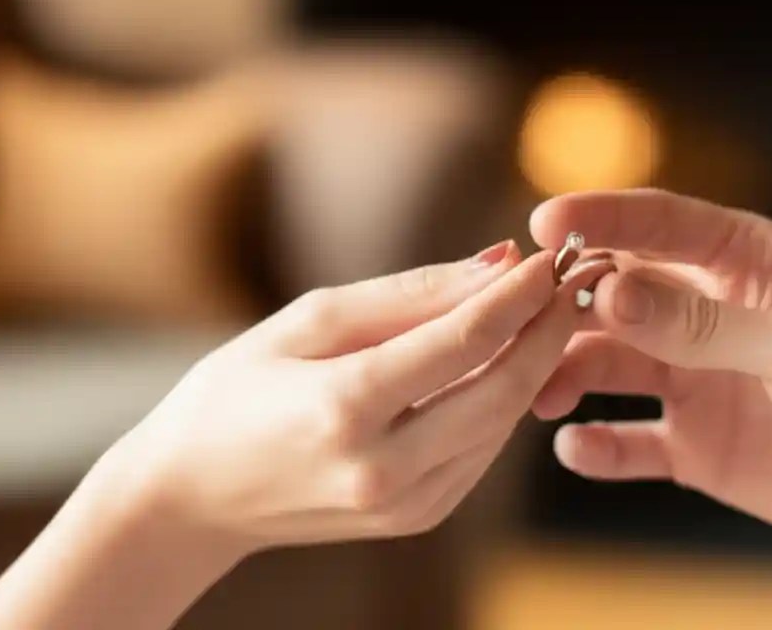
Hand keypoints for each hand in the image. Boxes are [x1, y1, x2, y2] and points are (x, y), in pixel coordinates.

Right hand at [107, 241, 612, 553]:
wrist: (192, 497)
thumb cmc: (236, 391)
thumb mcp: (309, 321)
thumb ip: (409, 293)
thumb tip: (500, 260)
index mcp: (344, 409)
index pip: (464, 340)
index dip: (520, 292)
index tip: (555, 252)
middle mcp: (383, 468)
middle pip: (504, 387)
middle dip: (550, 327)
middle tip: (579, 275)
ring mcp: (405, 505)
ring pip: (504, 421)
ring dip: (538, 361)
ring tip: (555, 305)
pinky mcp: (418, 519)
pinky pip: (483, 449)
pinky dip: (504, 400)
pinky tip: (511, 356)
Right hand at [529, 190, 771, 557]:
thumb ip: (708, 325)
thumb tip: (611, 296)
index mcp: (747, 262)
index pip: (661, 225)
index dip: (602, 218)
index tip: (545, 221)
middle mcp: (711, 314)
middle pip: (619, 292)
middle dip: (569, 301)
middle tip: (524, 319)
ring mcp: (699, 378)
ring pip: (610, 363)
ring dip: (568, 372)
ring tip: (541, 393)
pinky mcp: (696, 444)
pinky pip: (630, 440)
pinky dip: (598, 445)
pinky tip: (577, 447)